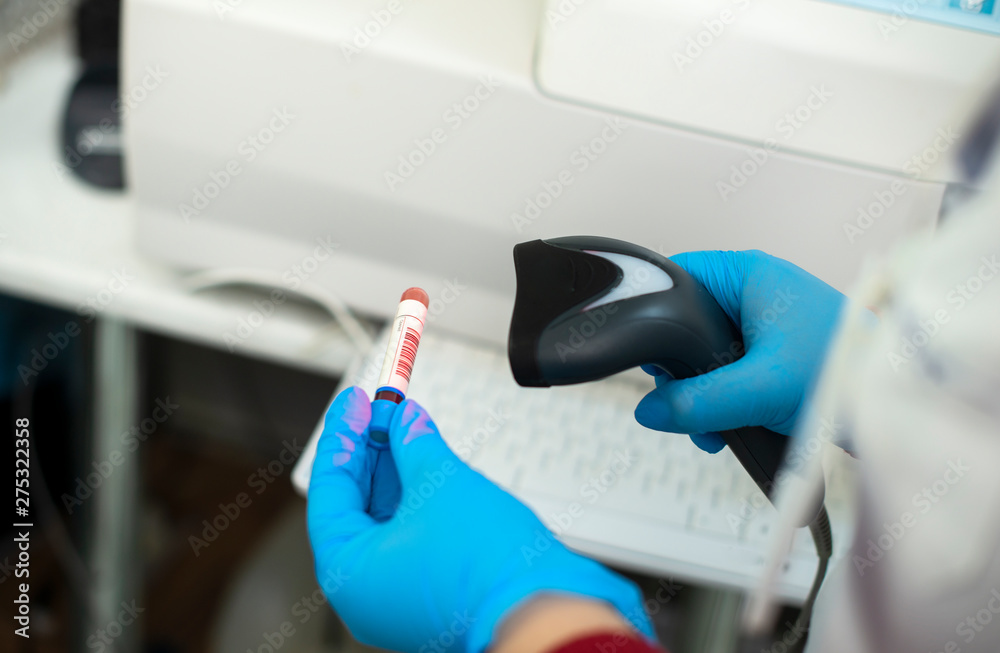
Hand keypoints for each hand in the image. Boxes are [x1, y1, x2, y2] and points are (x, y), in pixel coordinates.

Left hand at [307, 387, 653, 652]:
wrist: (544, 609)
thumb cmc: (485, 562)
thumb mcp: (440, 482)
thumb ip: (413, 443)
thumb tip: (403, 419)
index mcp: (347, 572)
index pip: (330, 490)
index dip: (342, 436)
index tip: (356, 400)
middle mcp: (364, 592)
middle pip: (354, 506)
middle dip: (370, 451)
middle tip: (383, 407)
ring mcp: (396, 597)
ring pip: (384, 521)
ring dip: (394, 472)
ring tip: (406, 426)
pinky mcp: (428, 595)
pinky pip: (408, 538)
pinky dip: (413, 500)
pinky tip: (426, 463)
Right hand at [635, 250, 845, 451]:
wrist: (897, 401)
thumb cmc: (845, 371)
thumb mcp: (759, 389)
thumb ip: (698, 401)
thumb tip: (649, 410)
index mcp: (746, 274)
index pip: (675, 277)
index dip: (654, 316)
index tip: (650, 357)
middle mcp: (751, 292)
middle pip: (684, 323)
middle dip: (680, 371)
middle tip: (683, 400)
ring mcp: (762, 322)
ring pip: (703, 353)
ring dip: (699, 392)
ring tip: (711, 425)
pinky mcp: (771, 352)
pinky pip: (726, 370)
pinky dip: (720, 399)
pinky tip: (726, 426)